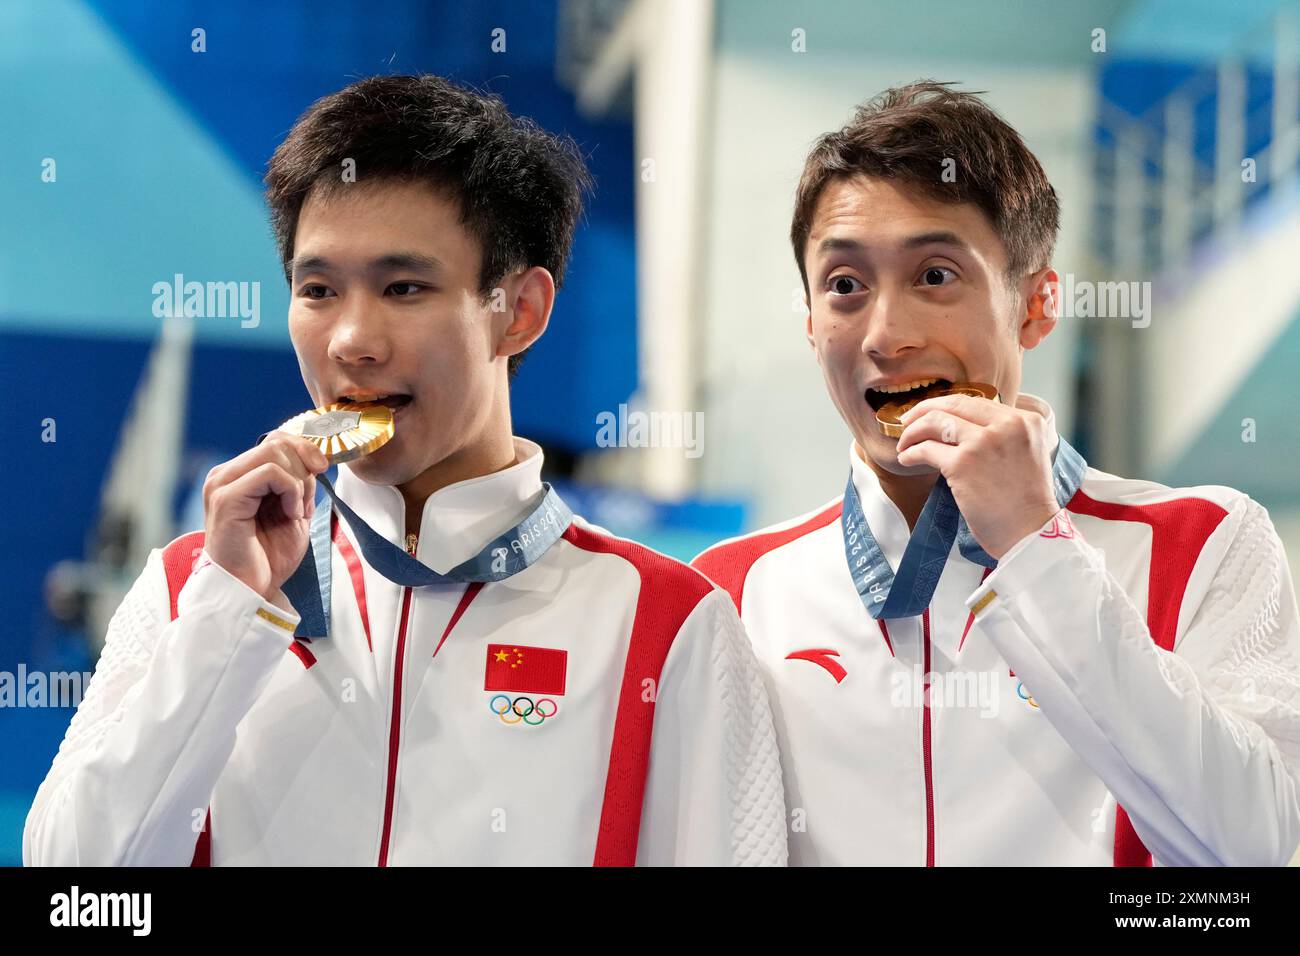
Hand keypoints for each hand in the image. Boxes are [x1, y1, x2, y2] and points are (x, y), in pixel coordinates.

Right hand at [202, 434, 329, 598]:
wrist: (251, 590)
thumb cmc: (268, 557)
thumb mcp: (294, 512)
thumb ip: (301, 484)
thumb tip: (315, 460)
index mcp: (238, 476)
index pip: (275, 441)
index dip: (305, 449)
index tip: (323, 469)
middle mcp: (225, 475)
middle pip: (277, 442)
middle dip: (304, 468)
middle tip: (305, 501)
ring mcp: (222, 484)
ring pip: (274, 451)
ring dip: (297, 481)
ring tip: (294, 511)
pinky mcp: (226, 498)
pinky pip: (270, 472)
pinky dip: (290, 491)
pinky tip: (289, 514)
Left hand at [893, 394, 1059, 558]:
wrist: (1029, 533)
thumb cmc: (1024, 503)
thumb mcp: (1025, 454)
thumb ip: (1002, 436)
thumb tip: (961, 427)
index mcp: (1026, 420)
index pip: (977, 402)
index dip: (948, 406)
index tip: (931, 413)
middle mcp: (1006, 425)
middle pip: (954, 404)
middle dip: (924, 410)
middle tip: (907, 420)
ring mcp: (983, 442)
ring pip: (936, 421)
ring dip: (913, 431)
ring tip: (905, 444)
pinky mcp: (963, 463)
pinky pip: (926, 449)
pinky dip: (911, 452)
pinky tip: (907, 459)